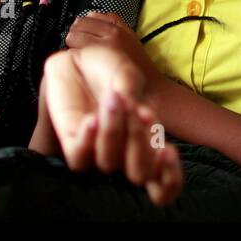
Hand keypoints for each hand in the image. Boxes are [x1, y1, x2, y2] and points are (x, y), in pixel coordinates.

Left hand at [44, 15, 181, 205]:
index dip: (170, 178)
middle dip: (140, 144)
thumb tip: (136, 112)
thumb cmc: (111, 70)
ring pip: (108, 163)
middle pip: (138, 174)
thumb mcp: (130, 77)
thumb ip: (134, 97)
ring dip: (114, 131)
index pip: (163, 183)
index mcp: (147, 145)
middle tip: (139, 110)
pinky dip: (87, 140)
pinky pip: (78, 158)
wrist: (80, 58)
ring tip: (115, 98)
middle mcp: (123, 155)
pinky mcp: (71, 143)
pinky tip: (92, 119)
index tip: (168, 151)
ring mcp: (96, 151)